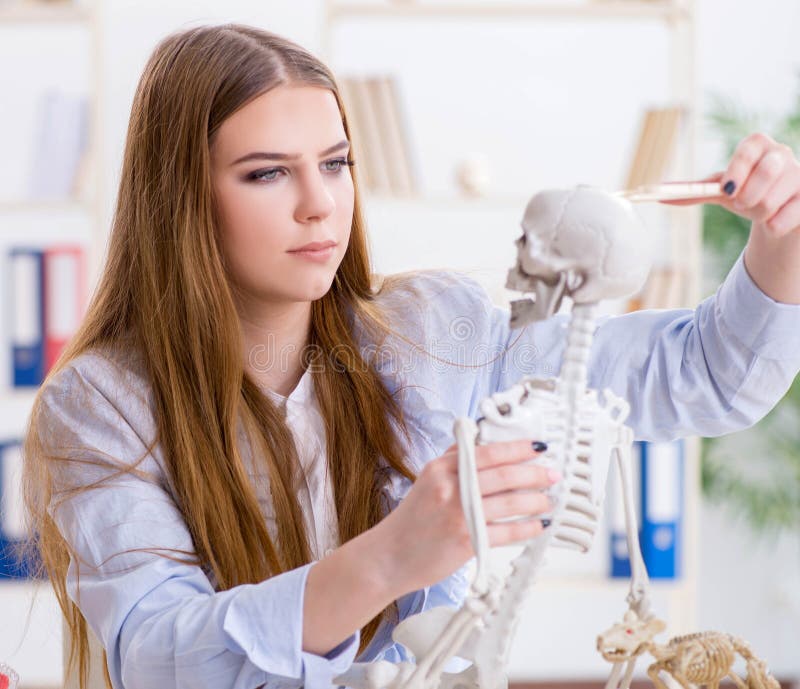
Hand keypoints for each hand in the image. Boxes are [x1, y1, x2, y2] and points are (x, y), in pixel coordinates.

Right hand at [378, 438, 558, 591]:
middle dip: (535, 474)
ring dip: (535, 501)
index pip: (488, 451)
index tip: (538, 447)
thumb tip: (481, 440)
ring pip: (510, 503)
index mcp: (440, 467)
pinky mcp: (466, 541)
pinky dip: (527, 528)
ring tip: (548, 500)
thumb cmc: (413, 519)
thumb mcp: (427, 479)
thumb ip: (452, 459)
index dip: (518, 448)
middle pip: (504, 475)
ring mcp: (458, 515)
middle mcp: (449, 487)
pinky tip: (538, 525)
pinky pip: (507, 532)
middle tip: (552, 474)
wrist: (390, 556)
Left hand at [662, 132, 799, 302]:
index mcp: (758, 145)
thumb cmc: (747, 195)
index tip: (727, 190)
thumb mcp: (721, 191)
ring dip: (759, 213)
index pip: (751, 146)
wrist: (777, 214)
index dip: (739, 167)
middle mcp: (783, 153)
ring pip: (773, 200)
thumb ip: (694, 191)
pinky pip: (788, 218)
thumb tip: (658, 194)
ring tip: (761, 210)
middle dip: (749, 197)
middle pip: (768, 172)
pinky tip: (776, 220)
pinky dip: (774, 225)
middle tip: (743, 203)